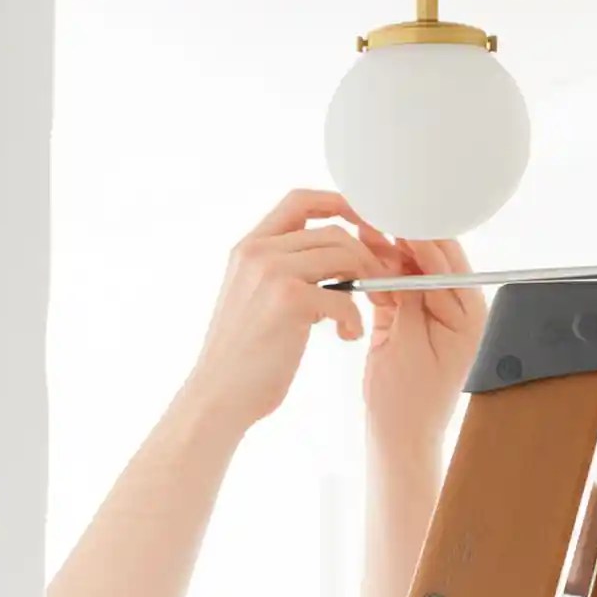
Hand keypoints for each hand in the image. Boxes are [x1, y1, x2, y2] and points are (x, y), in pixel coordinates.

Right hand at [180, 190, 380, 432]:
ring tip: (356, 316)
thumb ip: (283, 271)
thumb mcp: (254, 297)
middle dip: (365, 256)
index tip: (366, 225)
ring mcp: (272, 272)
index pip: (300, 200)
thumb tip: (336, 262)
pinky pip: (345, 298)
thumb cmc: (244, 356)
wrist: (219, 396)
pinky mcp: (289, 300)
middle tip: (377, 285)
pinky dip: (354, 319)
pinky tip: (346, 336)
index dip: (340, 204)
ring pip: (344, 256)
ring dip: (365, 285)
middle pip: (333, 231)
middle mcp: (257, 252)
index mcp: (249, 247)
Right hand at [358, 228, 487, 443]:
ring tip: (361, 236)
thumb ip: (407, 296)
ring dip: (386, 255)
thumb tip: (402, 253)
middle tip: (372, 219)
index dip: (421, 237)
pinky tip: (360, 264)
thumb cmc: (408, 401)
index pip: (448, 262)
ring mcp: (432, 311)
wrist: (396, 436)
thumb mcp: (407, 341)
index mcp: (469, 314)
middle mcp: (457, 308)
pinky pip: (395, 284)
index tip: (397, 215)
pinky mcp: (408, 317)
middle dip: (401, 240)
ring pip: (409, 269)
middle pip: (430, 259)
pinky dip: (378, 275)